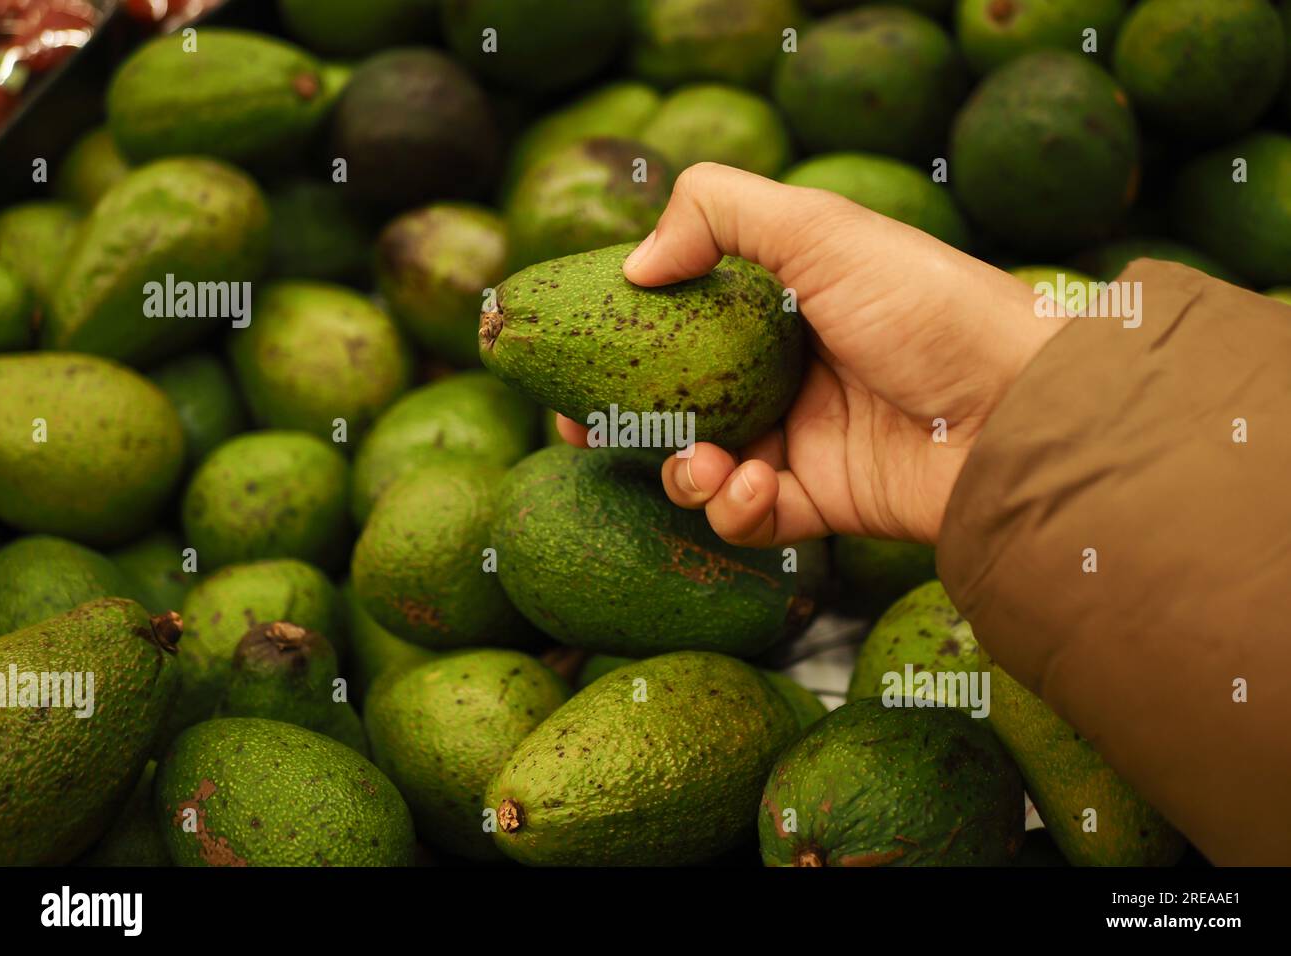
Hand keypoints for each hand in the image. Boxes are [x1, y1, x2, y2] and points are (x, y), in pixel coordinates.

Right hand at [558, 163, 1063, 545]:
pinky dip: (733, 509)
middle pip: (680, 397)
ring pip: (704, 465)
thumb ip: (719, 213)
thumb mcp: (823, 229)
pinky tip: (747, 487)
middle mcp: (788, 369)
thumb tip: (635, 267)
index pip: (684, 318)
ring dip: (681, 471)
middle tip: (580, 429)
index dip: (622, 335)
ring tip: (698, 464)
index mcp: (784, 302)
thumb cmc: (929, 307)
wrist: (1022, 411)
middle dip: (623, 419)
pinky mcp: (825, 501)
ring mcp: (805, 438)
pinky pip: (751, 516)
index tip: (571, 355)